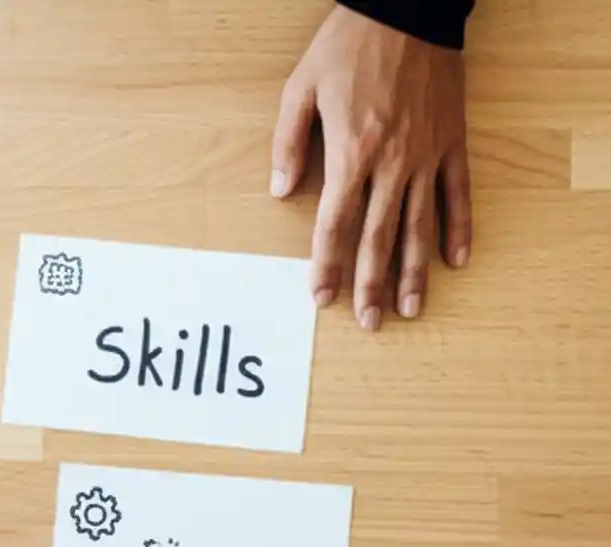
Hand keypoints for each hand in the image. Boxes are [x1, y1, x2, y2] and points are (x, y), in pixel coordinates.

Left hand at [272, 5, 470, 330]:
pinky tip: (457, 260)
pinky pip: (459, 193)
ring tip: (411, 309)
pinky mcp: (453, 142)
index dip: (325, 266)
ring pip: (420, 225)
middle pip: (378, 237)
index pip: (334, 225)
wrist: (408, 9)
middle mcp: (391, 162)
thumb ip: (288, 144)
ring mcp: (426, 155)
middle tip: (369, 322)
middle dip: (371, 284)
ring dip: (415, 272)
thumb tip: (279, 192)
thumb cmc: (348, 47)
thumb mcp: (301, 88)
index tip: (320, 298)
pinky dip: (459, 227)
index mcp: (349, 153)